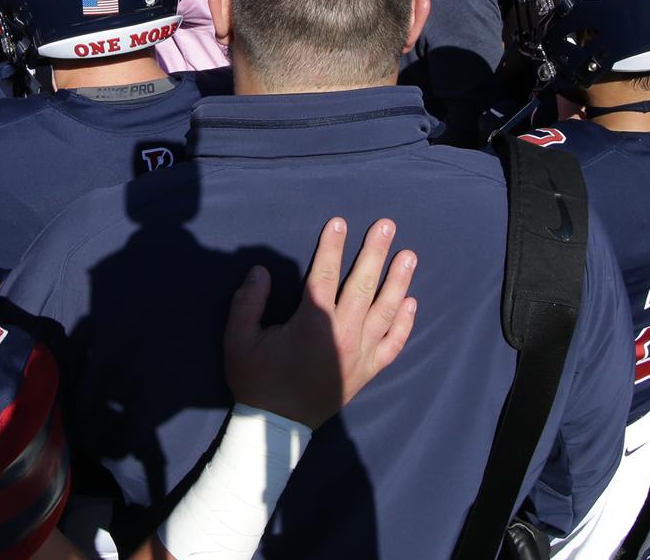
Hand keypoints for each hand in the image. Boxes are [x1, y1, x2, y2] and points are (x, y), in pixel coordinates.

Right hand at [222, 217, 417, 428]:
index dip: (331, 246)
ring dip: (398, 281)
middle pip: (363, 285)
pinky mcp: (367, 371)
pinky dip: (404, 323)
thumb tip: (260, 271)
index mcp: (311, 324)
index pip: (324, 275)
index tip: (339, 222)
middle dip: (375, 252)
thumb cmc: (257, 381)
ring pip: (385, 311)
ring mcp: (359, 354)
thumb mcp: (238, 341)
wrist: (276, 427)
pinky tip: (411, 302)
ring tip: (409, 255)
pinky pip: (393, 344)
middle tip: (388, 225)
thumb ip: (247, 302)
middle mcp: (342, 335)